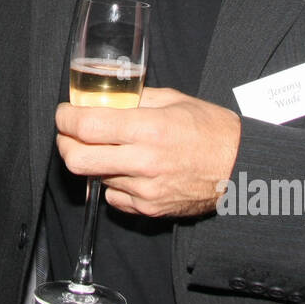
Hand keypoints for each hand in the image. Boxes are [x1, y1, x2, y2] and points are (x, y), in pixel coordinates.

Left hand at [55, 87, 241, 217]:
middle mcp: (143, 161)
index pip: (87, 126)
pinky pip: (114, 197)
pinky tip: (127, 170)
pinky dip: (112, 183)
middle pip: (77, 159)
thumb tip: (104, 94)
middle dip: (65, 144)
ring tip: (110, 148)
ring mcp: (145, 189)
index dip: (66, 119)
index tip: (64, 114)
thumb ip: (135, 98)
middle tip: (70, 134)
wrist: (240, 168)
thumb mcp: (174, 100)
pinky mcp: (149, 209)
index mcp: (148, 128)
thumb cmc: (211, 130)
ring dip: (93, 161)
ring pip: (95, 177)